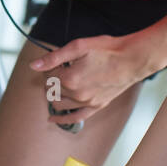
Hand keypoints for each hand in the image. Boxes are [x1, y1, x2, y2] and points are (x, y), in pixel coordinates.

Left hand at [29, 34, 155, 124]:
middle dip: (51, 80)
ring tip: (58, 85)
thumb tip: (34, 65)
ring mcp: (87, 102)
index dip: (49, 66)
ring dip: (54, 95)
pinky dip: (62, 119)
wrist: (132, 59)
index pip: (47, 75)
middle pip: (51, 89)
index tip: (57, 60)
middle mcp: (77, 94)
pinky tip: (52, 119)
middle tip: (58, 69)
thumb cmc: (107, 50)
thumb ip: (54, 57)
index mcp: (70, 78)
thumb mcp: (78, 46)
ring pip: (59, 103)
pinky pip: (76, 118)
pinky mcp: (96, 106)